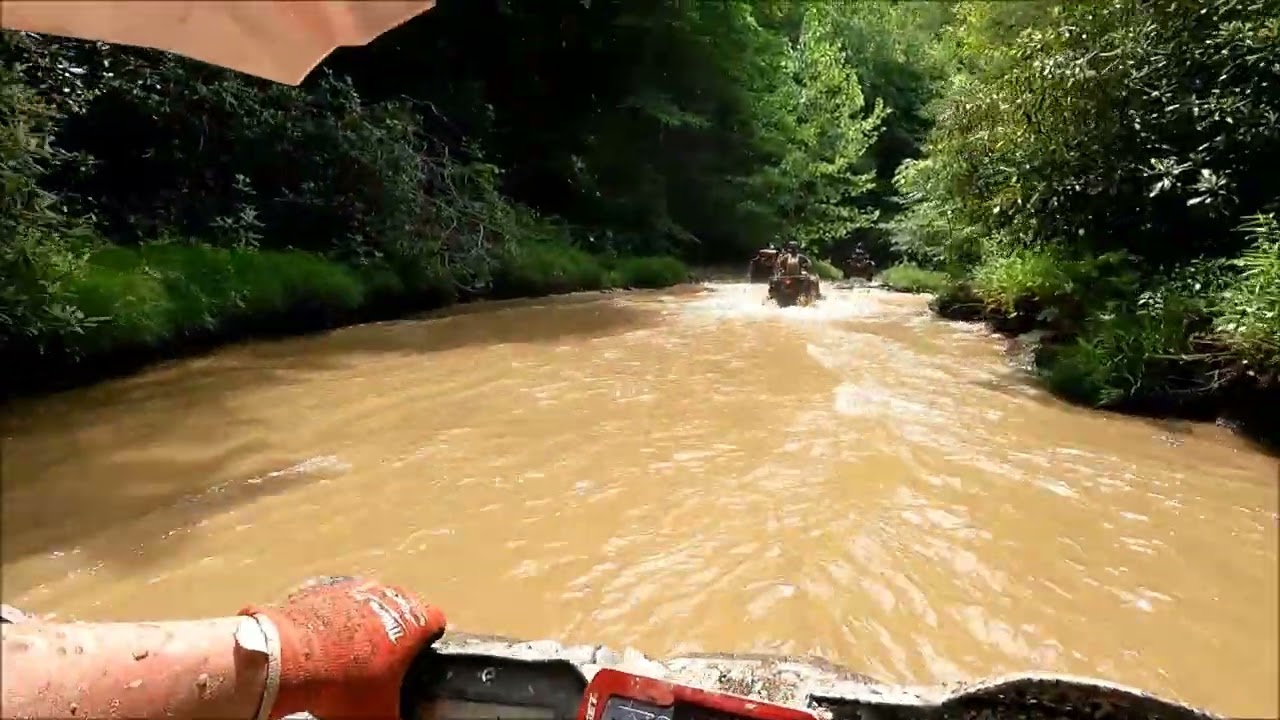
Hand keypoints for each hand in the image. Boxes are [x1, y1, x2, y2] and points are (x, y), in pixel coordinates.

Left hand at [240, 577, 446, 719]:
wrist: (288, 658)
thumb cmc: (343, 684)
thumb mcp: (378, 713)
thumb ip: (397, 713)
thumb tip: (397, 716)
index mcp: (415, 622)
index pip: (437, 622)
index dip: (429, 640)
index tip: (417, 657)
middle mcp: (391, 595)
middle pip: (404, 608)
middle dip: (396, 631)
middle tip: (381, 660)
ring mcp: (356, 587)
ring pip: (370, 603)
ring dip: (365, 622)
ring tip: (348, 653)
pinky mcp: (324, 587)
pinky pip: (338, 602)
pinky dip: (334, 619)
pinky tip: (322, 645)